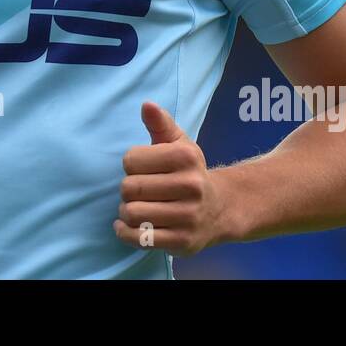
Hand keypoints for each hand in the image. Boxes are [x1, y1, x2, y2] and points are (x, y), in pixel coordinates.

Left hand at [113, 101, 222, 255]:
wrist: (221, 209)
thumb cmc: (190, 172)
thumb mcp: (180, 144)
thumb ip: (161, 124)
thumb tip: (146, 105)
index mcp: (186, 157)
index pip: (131, 160)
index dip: (131, 165)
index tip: (141, 169)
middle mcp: (191, 186)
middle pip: (129, 188)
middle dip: (127, 190)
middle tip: (137, 191)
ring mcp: (188, 216)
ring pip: (133, 213)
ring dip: (126, 211)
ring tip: (135, 207)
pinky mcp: (182, 241)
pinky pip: (139, 238)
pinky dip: (125, 232)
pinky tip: (126, 225)